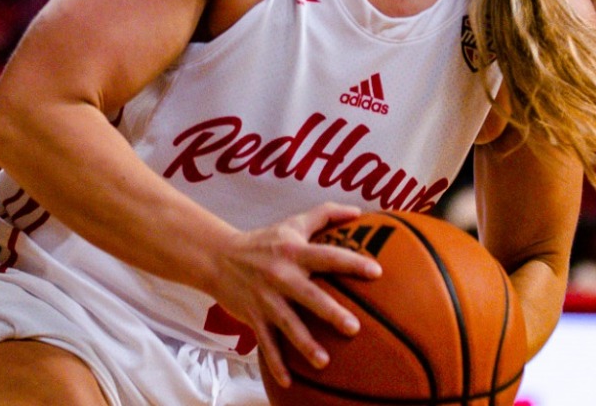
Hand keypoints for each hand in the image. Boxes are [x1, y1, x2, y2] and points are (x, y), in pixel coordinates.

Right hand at [206, 203, 380, 387]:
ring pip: (288, 325)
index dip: (352, 263)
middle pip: (310, 296)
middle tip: (354, 327)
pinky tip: (289, 382)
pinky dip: (276, 364)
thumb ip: (326, 215)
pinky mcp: (253, 317)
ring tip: (324, 362)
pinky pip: (266, 343)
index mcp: (294, 252)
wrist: (219, 257)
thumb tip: (360, 212)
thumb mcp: (293, 223)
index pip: (328, 256)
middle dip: (331, 312)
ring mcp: (266, 299)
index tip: (377, 272)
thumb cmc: (264, 241)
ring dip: (305, 344)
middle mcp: (282, 276)